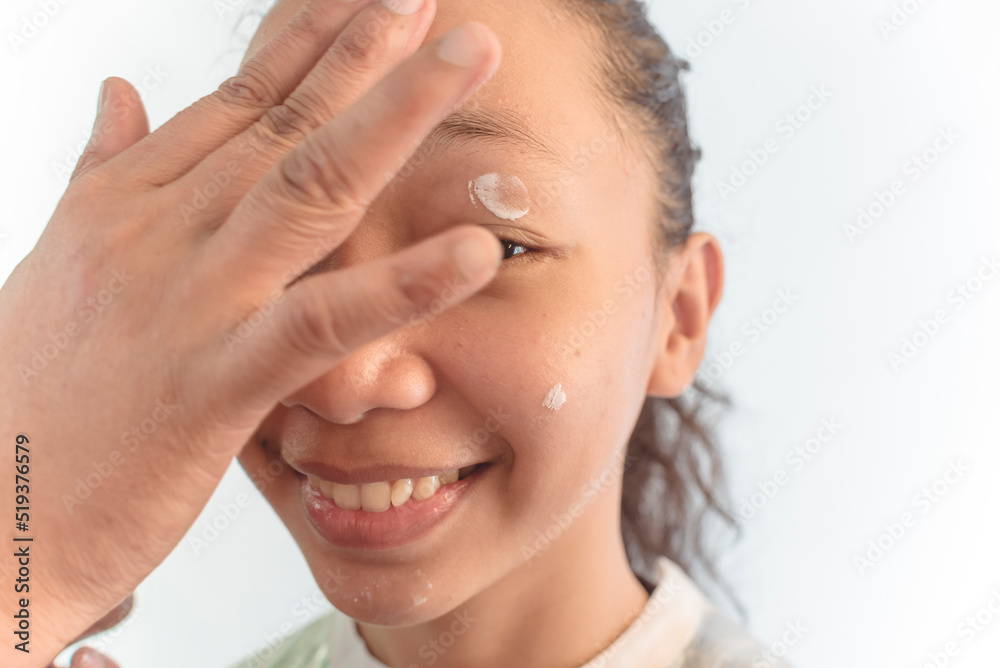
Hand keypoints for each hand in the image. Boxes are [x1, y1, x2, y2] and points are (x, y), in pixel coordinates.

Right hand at [0, 1, 500, 663]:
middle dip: (361, 51)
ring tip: (470, 53)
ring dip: (395, 113)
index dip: (305, 43)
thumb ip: (106, 174)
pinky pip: (319, 324)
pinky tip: (472, 251)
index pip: (233, 103)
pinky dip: (400, 287)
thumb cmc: (28, 401)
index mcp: (128, 207)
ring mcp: (187, 304)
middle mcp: (158, 235)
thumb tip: (119, 93)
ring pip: (307, 187)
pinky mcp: (212, 387)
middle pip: (281, 123)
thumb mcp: (62, 267)